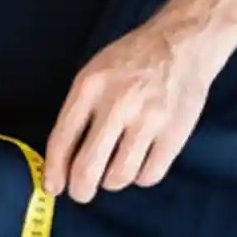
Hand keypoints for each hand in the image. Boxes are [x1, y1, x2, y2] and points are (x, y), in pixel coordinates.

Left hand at [44, 0, 236, 201]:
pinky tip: (139, 162)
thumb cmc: (132, 61)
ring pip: (119, 177)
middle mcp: (118, 103)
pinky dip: (140, 177)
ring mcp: (149, 119)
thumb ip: (78, 111)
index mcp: (90, 86)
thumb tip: (61, 161)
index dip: (54, 170)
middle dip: (80, 190)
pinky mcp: (175, 132)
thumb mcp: (94, 73)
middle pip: (88, 167)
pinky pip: (149, 176)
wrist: (183, 43)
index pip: (62, 139)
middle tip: (81, 193)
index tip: (53, 186)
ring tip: (114, 170)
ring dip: (112, 181)